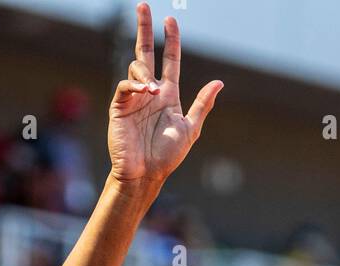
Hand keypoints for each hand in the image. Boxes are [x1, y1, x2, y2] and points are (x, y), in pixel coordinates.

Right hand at [108, 3, 222, 187]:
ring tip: (152, 89)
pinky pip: (124, 86)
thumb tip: (219, 83)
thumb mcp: (190, 129)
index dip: (170, 40)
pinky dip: (134, 84)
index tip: (170, 20)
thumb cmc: (167, 156)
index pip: (169, 60)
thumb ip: (203, 105)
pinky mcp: (119, 107)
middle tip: (143, 5)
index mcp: (167, 95)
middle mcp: (149, 92)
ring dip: (145, 72)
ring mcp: (133, 98)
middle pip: (145, 52)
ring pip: (136, 68)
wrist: (145, 174)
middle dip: (144, 29)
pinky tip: (145, 90)